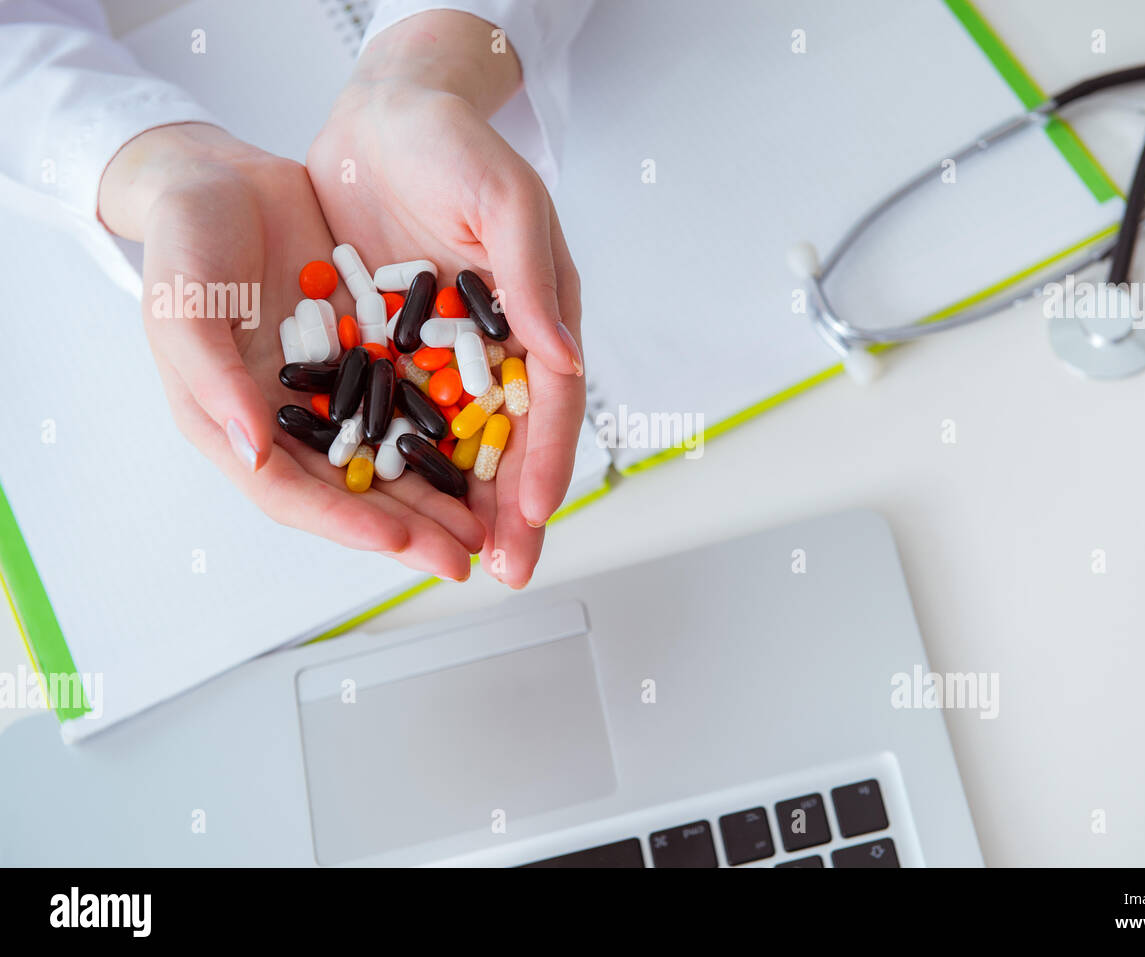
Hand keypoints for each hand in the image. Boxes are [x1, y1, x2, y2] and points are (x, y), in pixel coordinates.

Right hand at [100, 123, 483, 579]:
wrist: (222, 181)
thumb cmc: (186, 243)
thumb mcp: (185, 305)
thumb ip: (211, 378)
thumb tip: (251, 451)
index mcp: (237, 425)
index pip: (291, 494)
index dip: (344, 522)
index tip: (397, 541)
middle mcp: (292, 422)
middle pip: (354, 491)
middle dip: (408, 529)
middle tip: (462, 558)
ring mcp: (336, 392)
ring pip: (393, 456)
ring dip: (436, 494)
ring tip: (485, 525)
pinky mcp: (371, 357)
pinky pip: (414, 403)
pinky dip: (448, 429)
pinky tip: (488, 448)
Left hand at [307, 11, 584, 587]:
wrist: (382, 116)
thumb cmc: (454, 145)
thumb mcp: (503, 202)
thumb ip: (532, 280)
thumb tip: (564, 362)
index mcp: (537, 319)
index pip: (550, 405)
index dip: (546, 462)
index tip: (535, 514)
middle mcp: (496, 348)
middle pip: (507, 441)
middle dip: (508, 511)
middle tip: (504, 571)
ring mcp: (442, 355)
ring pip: (454, 443)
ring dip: (455, 504)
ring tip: (452, 560)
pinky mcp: (390, 349)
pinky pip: (393, 415)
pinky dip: (395, 462)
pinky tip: (389, 504)